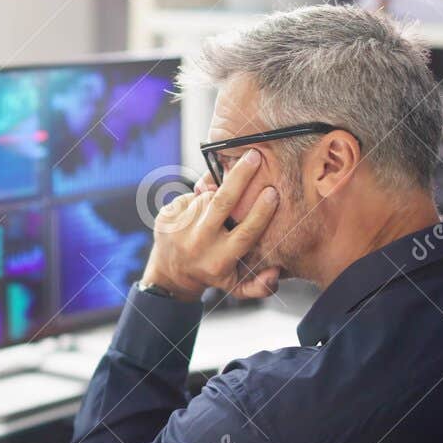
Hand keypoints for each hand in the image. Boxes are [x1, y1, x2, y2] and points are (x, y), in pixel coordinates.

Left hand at [141, 149, 280, 300]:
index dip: (261, 212)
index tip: (272, 192)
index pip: (245, 232)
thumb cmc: (212, 274)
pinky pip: (191, 197)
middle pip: (223, 202)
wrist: (170, 273)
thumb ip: (259, 286)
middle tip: (254, 155)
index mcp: (220, 260)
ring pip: (207, 197)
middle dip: (240, 176)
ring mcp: (180, 229)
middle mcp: (199, 244)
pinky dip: (199, 199)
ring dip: (216, 194)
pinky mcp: (167, 216)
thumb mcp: (236, 287)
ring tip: (218, 206)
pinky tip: (199, 212)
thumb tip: (275, 273)